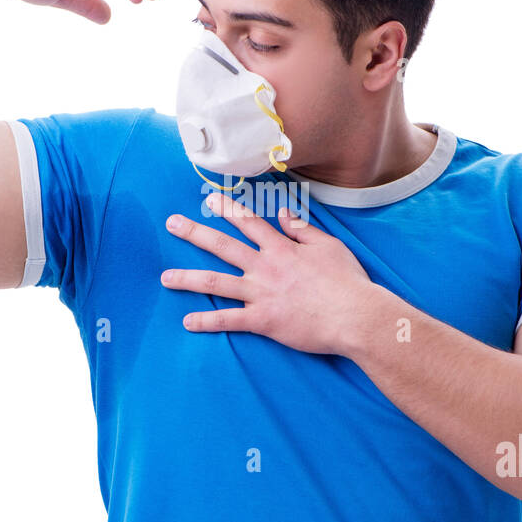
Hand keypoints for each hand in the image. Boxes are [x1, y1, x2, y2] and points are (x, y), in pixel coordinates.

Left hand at [161, 191, 378, 356]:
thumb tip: (285, 213)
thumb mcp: (329, 246)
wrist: (355, 315)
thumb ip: (303, 230)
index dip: (228, 209)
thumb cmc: (347, 282)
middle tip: (172, 224)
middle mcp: (265, 267)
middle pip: (223, 246)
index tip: (210, 199)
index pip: (249, 222)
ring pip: (217, 283)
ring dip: (188, 278)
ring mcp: (261, 294)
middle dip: (195, 233)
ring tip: (165, 277)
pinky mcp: (263, 320)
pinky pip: (229, 320)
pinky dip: (207, 321)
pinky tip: (187, 322)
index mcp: (282, 248)